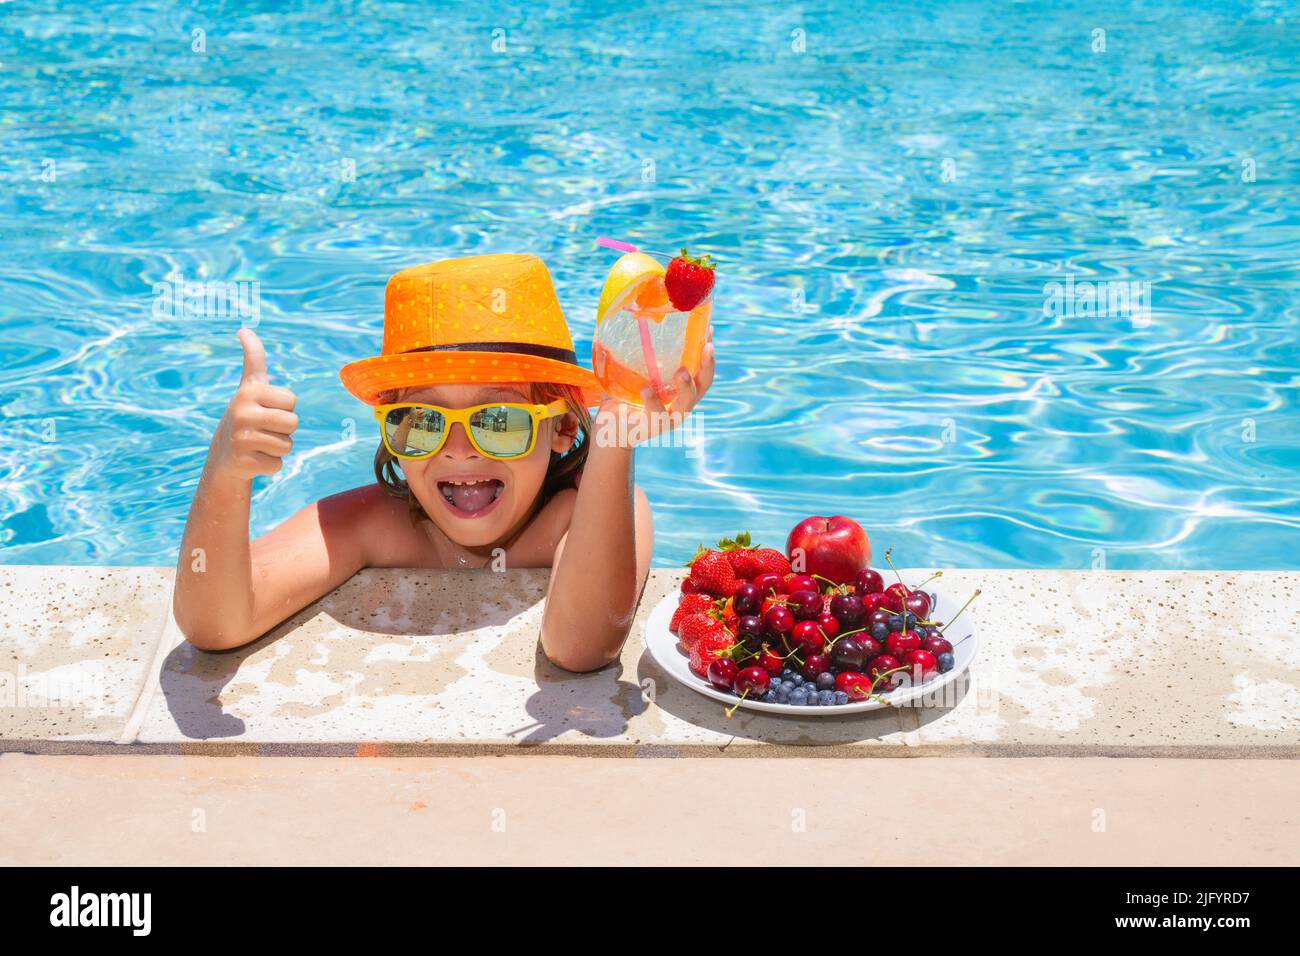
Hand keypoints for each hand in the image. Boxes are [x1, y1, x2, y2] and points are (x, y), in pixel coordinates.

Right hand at [211, 329, 298, 479]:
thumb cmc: (245, 416)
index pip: (291, 399)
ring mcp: (241, 438)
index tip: (265, 408)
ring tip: (259, 444)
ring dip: (278, 448)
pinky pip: (278, 464)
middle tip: (263, 430)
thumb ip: (253, 359)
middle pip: (293, 422)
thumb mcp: (249, 387)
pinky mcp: (243, 462)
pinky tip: (254, 460)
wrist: (224, 456)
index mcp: (247, 391)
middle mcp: (241, 412)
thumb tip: (244, 330)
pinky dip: (270, 465)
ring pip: (288, 445)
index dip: (284, 407)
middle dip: (284, 429)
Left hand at [595, 333, 714, 447]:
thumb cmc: (623, 395)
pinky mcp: (654, 428)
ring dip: (687, 387)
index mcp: (680, 389)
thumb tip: (630, 316)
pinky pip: (657, 414)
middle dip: (707, 366)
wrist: (609, 428)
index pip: (700, 369)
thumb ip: (637, 352)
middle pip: (703, 386)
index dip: (707, 351)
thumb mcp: (631, 372)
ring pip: (686, 403)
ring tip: (682, 372)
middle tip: (707, 348)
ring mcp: (670, 417)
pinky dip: (653, 401)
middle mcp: (681, 403)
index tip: (709, 329)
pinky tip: (647, 389)